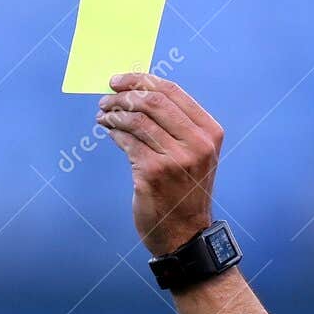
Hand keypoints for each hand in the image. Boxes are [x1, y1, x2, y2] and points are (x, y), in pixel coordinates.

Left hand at [96, 74, 224, 255]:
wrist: (185, 233)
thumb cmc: (185, 190)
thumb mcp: (195, 154)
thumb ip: (176, 125)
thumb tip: (138, 92)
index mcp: (209, 132)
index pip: (172, 92)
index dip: (141, 79)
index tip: (120, 79)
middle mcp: (197, 143)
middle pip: (152, 102)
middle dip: (124, 95)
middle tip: (106, 97)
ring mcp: (175, 159)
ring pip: (136, 120)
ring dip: (114, 113)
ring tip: (103, 114)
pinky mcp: (152, 173)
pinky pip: (126, 142)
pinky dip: (113, 131)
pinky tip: (107, 130)